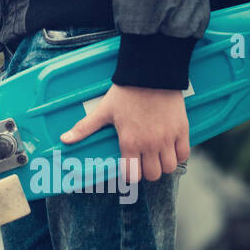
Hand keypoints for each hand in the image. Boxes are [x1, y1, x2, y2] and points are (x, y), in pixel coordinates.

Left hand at [60, 84, 189, 181]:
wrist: (151, 74)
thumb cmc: (126, 92)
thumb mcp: (103, 111)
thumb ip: (84, 128)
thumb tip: (64, 140)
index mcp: (129, 142)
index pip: (132, 176)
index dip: (130, 174)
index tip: (129, 166)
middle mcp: (150, 144)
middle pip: (153, 175)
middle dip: (147, 172)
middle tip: (143, 161)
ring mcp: (167, 139)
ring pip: (170, 168)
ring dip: (163, 165)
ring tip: (157, 155)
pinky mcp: (182, 130)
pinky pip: (184, 155)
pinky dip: (179, 155)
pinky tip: (170, 147)